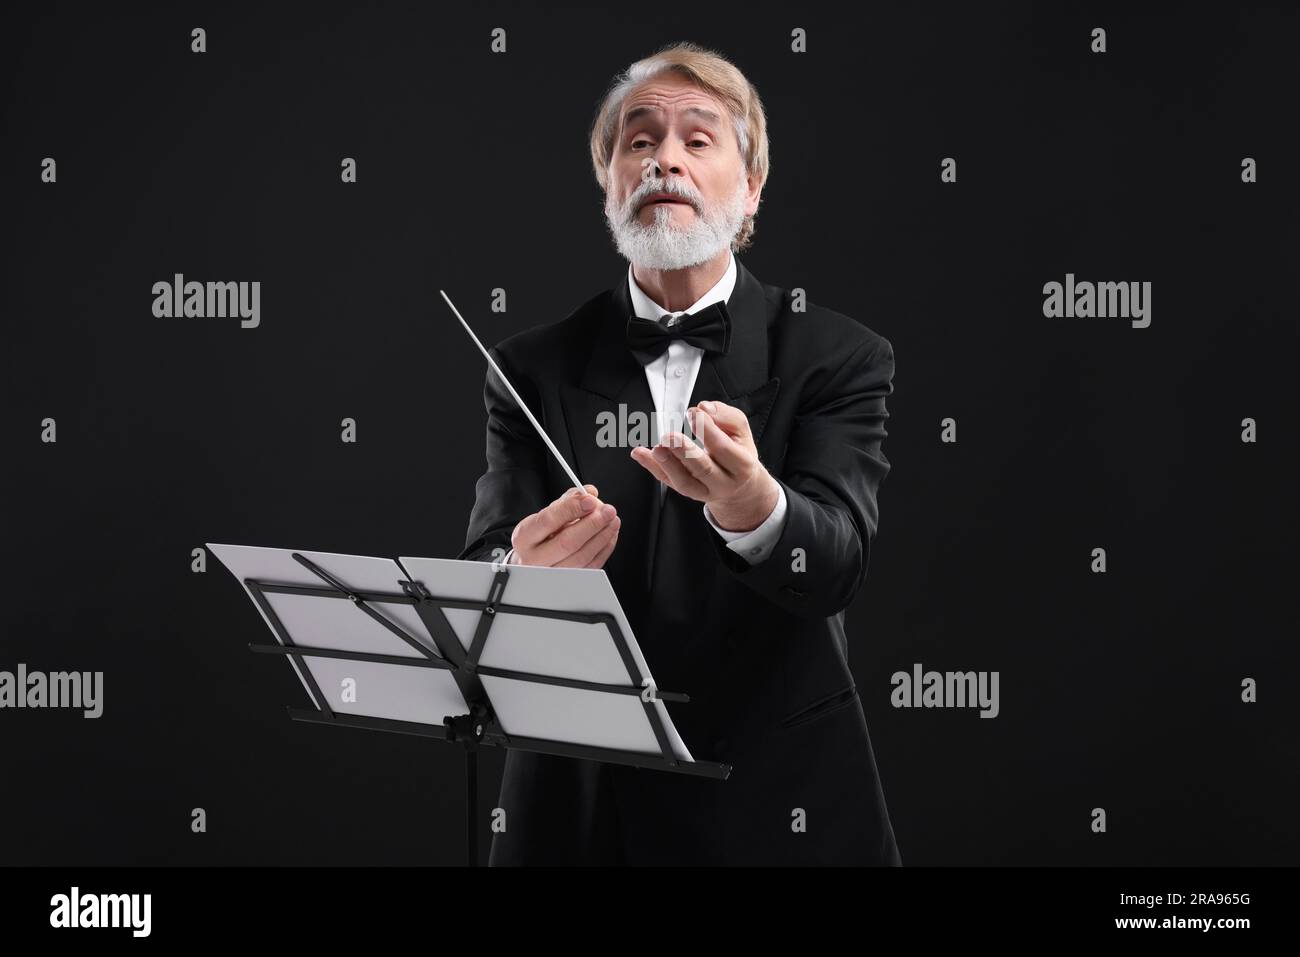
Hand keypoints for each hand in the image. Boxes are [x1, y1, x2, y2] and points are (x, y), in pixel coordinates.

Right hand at [510, 485, 620, 567]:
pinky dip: (604, 550)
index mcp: (524, 537)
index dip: (571, 509)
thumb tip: (589, 493)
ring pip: (582, 557)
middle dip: (592, 524)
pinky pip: (591, 567)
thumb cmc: (539, 536)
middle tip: (608, 511)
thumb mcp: (545, 514)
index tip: (590, 500)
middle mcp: (534, 559)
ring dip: (602, 537)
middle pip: (567, 542)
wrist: (531, 561)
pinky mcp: (568, 583)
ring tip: (612, 521)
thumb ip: (567, 501)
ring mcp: (550, 575)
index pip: (548, 521)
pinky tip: (609, 536)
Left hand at [630, 400, 779, 532]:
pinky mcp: (687, 492)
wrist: (741, 487)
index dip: (708, 431)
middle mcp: (723, 483)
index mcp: (741, 466)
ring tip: (656, 448)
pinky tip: (640, 453)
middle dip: (685, 452)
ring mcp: (704, 491)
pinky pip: (668, 482)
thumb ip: (726, 416)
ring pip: (684, 483)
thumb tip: (704, 408)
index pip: (724, 449)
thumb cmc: (739, 454)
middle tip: (670, 436)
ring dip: (667, 464)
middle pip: (703, 469)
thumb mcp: (741, 432)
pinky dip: (652, 468)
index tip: (694, 414)